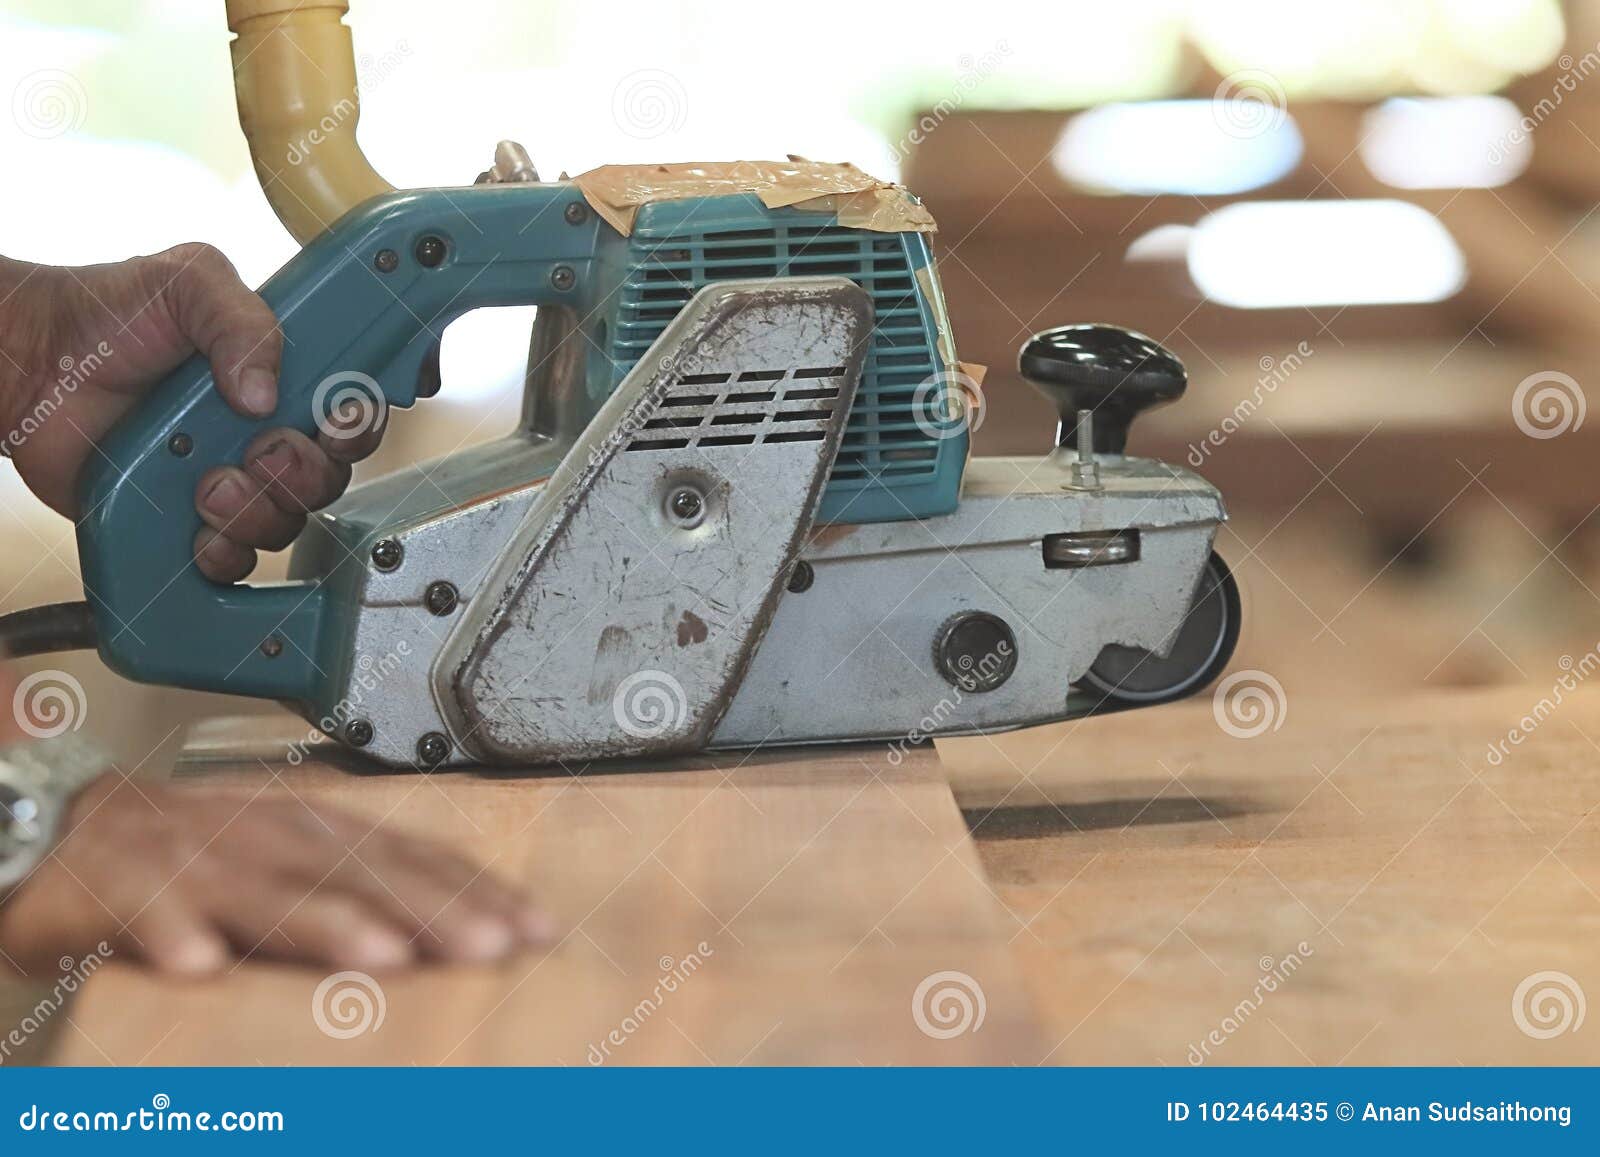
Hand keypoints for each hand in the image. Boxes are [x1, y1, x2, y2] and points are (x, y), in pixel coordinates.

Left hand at [0, 245, 382, 580]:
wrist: (30, 364)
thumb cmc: (103, 316)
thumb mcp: (185, 282)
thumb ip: (241, 319)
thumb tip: (264, 392)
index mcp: (281, 377)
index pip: (351, 412)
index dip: (356, 427)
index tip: (333, 425)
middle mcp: (263, 432)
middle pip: (328, 477)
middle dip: (302, 472)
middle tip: (259, 451)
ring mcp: (230, 480)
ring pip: (286, 522)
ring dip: (256, 511)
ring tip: (206, 484)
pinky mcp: (189, 522)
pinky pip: (235, 560)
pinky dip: (224, 552)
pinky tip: (197, 527)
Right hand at [0, 772, 552, 974]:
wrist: (68, 825)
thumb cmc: (197, 854)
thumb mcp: (292, 861)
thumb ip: (363, 888)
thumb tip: (460, 927)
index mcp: (320, 831)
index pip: (416, 858)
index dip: (478, 890)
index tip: (536, 926)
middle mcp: (272, 838)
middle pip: (363, 873)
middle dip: (433, 909)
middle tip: (490, 946)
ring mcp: (199, 859)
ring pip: (270, 891)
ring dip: (325, 923)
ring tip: (380, 955)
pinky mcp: (122, 885)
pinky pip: (149, 911)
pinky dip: (172, 933)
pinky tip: (199, 964)